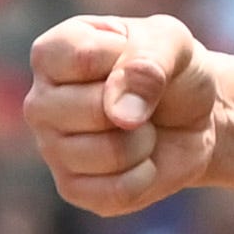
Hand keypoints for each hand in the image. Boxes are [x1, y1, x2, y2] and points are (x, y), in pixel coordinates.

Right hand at [27, 15, 223, 214]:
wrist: (194, 118)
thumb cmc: (171, 70)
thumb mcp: (172, 42)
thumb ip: (147, 62)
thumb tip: (120, 115)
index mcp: (50, 54)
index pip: (84, 58)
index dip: (129, 60)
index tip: (136, 57)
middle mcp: (39, 102)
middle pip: (94, 110)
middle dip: (140, 107)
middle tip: (142, 101)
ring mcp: (50, 149)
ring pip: (109, 153)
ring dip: (145, 141)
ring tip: (141, 128)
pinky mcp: (72, 190)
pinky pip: (118, 191)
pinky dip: (146, 175)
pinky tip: (139, 159)